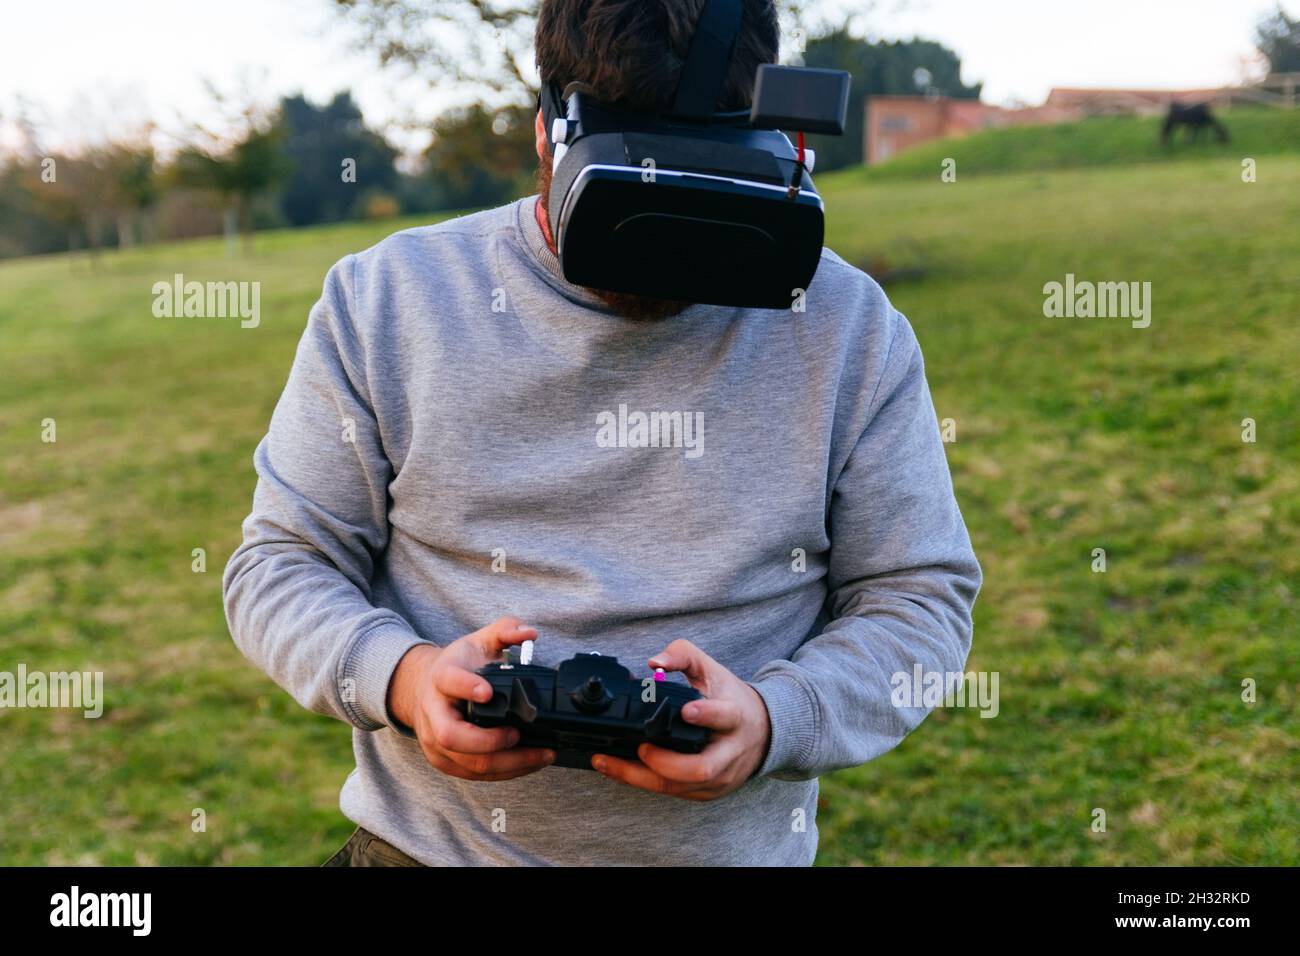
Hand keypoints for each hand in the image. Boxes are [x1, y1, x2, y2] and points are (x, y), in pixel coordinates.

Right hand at [388, 616, 555, 780]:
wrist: (423, 689)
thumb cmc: (457, 666)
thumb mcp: (479, 640)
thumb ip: (506, 629)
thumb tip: (530, 632)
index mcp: (441, 677)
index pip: (448, 681)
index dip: (467, 687)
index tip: (489, 692)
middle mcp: (432, 712)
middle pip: (451, 735)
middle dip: (489, 741)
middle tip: (519, 734)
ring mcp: (435, 741)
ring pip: (467, 762)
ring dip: (508, 763)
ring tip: (541, 754)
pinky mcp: (444, 761)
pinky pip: (474, 774)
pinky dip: (505, 772)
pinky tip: (529, 763)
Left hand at [592, 639, 771, 800]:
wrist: (762, 733)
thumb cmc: (731, 699)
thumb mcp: (711, 670)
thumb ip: (682, 656)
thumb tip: (654, 662)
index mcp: (734, 717)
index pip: (725, 717)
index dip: (706, 716)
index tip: (686, 710)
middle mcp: (729, 753)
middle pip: (700, 768)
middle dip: (665, 762)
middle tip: (641, 747)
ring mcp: (719, 777)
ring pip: (680, 787)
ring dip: (640, 777)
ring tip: (608, 762)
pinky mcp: (706, 792)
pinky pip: (672, 792)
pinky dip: (642, 783)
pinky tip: (619, 771)